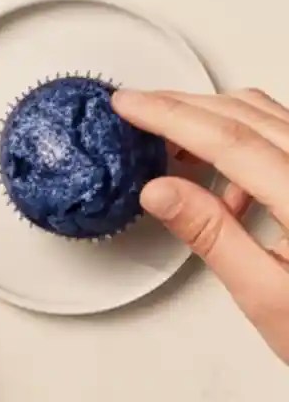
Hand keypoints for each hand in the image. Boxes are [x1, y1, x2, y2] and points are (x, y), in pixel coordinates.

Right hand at [113, 88, 288, 362]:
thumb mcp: (266, 296)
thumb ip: (212, 236)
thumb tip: (160, 190)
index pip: (229, 139)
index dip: (171, 116)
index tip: (129, 105)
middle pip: (247, 114)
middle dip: (184, 106)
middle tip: (136, 110)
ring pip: (268, 115)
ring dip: (212, 118)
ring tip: (168, 143)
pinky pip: (284, 134)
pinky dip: (242, 138)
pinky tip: (223, 181)